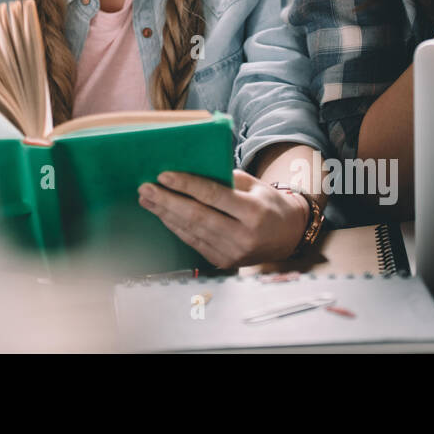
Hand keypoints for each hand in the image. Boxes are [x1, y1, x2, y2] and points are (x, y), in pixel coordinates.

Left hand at [137, 169, 309, 268]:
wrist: (288, 236)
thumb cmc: (268, 203)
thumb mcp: (254, 185)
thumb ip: (225, 180)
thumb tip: (188, 171)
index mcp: (253, 212)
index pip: (213, 196)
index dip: (186, 185)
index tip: (163, 175)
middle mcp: (243, 235)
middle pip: (197, 216)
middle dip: (167, 201)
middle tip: (145, 187)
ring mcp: (233, 253)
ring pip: (192, 231)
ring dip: (165, 214)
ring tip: (147, 199)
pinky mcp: (224, 262)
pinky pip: (194, 242)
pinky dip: (176, 227)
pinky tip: (163, 215)